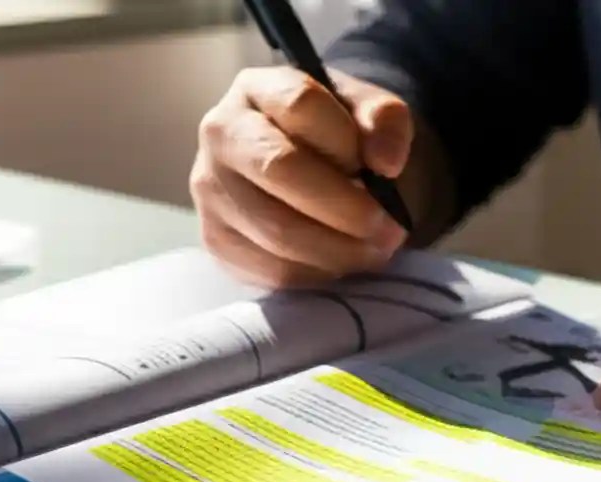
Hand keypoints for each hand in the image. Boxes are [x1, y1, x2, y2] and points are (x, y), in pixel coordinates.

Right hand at [189, 66, 417, 287]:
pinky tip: (341, 263)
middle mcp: (221, 133)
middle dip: (346, 208)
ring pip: (277, 229)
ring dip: (340, 249)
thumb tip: (386, 162)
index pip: (300, 104)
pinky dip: (318, 273)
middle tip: (389, 230)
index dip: (347, 140)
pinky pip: (271, 269)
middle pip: (280, 168)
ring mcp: (210, 190)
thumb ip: (385, 120)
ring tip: (375, 250)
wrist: (304, 174)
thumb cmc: (338, 138)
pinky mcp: (215, 240)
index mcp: (256, 88)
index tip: (383, 168)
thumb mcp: (369, 114)